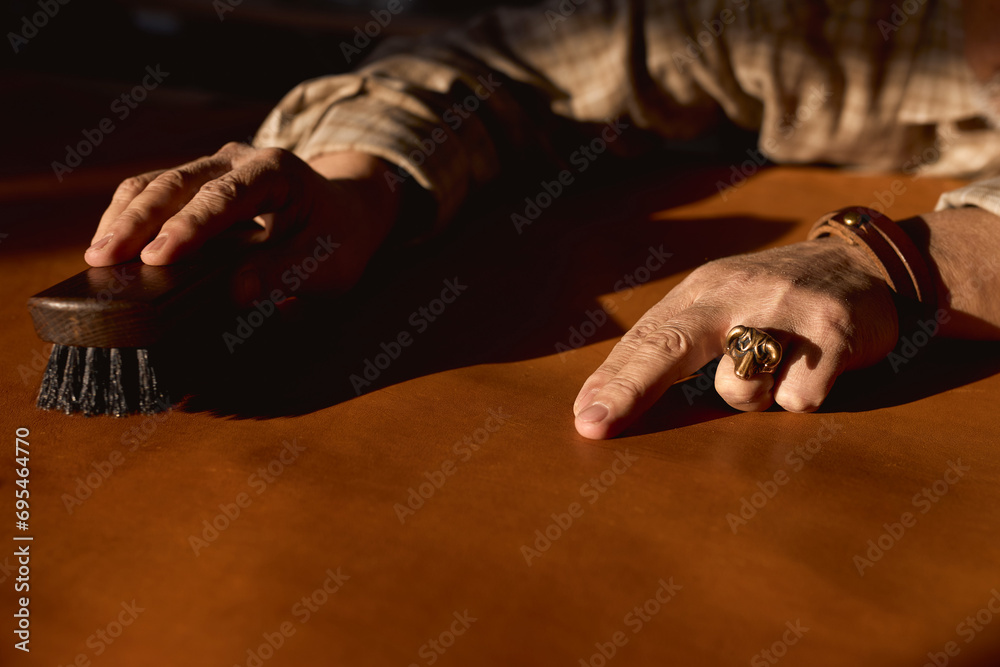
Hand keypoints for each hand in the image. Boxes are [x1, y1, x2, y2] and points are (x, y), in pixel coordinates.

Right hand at [85, 143, 402, 297]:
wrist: (346, 208)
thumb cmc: (339, 238)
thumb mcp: (330, 263)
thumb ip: (286, 273)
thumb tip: (236, 292)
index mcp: (277, 172)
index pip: (226, 198)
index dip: (190, 227)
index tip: (158, 258)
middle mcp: (239, 160)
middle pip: (179, 182)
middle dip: (140, 221)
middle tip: (106, 258)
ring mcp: (214, 165)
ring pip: (157, 180)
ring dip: (124, 216)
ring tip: (98, 255)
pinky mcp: (197, 180)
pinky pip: (153, 188)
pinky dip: (128, 214)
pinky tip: (109, 244)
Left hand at [572, 239, 899, 438]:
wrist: (862, 265)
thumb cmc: (771, 301)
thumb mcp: (719, 302)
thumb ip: (672, 339)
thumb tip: (603, 397)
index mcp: (703, 290)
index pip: (648, 338)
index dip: (614, 380)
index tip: (586, 418)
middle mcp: (739, 292)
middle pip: (673, 345)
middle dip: (630, 388)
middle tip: (595, 425)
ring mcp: (786, 309)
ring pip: (740, 391)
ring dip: (753, 397)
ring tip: (777, 367)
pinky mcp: (833, 333)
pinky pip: (798, 399)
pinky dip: (801, 396)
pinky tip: (813, 368)